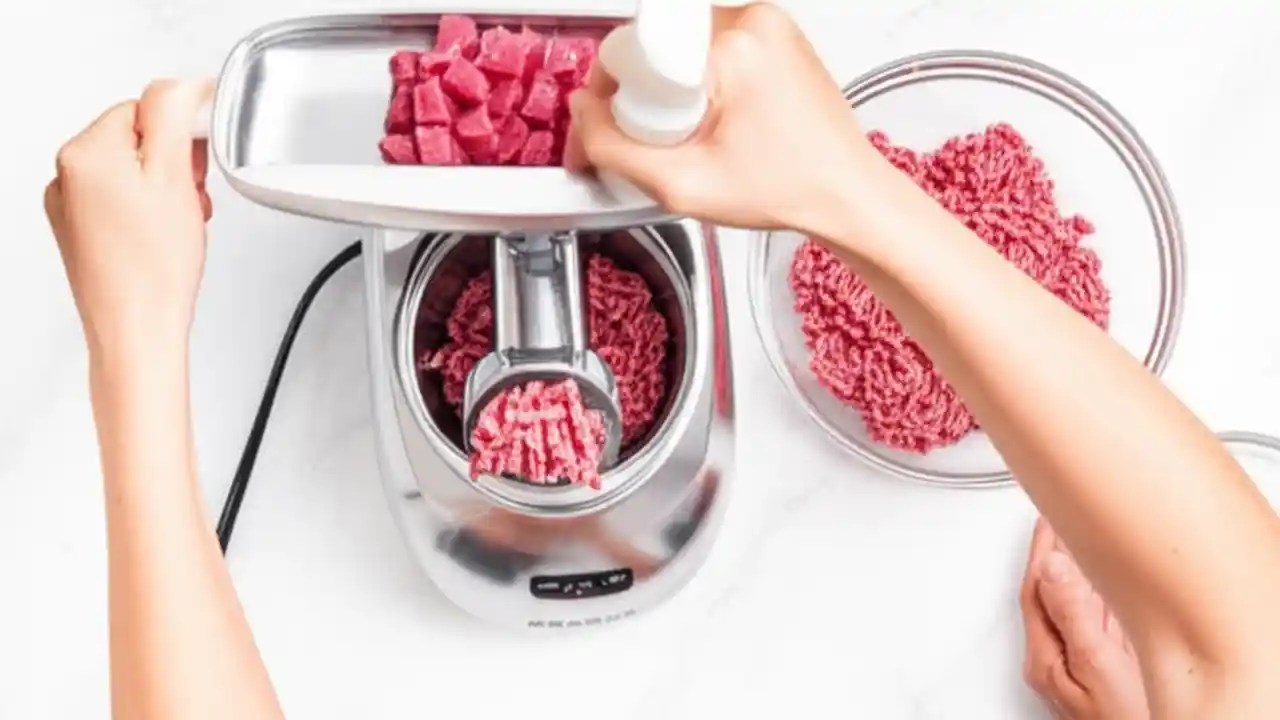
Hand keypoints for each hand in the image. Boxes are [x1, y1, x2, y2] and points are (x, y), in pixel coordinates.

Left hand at [45, 78, 214, 356]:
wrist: (136, 329)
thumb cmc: (154, 268)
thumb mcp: (175, 175)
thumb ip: (174, 115)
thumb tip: (181, 83)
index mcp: (84, 151)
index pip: (146, 109)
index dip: (183, 137)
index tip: (199, 167)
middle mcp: (67, 174)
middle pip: (138, 139)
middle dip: (175, 165)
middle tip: (191, 201)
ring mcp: (70, 205)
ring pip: (133, 171)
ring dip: (166, 189)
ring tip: (178, 224)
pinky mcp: (80, 231)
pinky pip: (122, 201)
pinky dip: (149, 211)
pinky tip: (163, 238)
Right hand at [566, 3, 880, 237]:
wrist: (847, 193)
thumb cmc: (789, 188)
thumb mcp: (683, 185)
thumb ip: (613, 148)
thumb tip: (582, 112)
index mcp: (732, 45)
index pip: (633, 48)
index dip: (610, 94)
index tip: (621, 132)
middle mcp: (752, 20)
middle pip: (656, 46)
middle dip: (643, 97)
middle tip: (668, 144)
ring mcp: (767, 24)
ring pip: (680, 48)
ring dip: (672, 92)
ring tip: (701, 137)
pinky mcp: (774, 35)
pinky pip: (710, 50)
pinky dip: (700, 85)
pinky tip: (718, 125)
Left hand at [1021, 519, 1148, 718]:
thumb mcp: (1098, 663)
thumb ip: (1073, 613)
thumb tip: (1051, 566)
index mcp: (1045, 657)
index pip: (1035, 589)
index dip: (1040, 551)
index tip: (1045, 519)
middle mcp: (1054, 661)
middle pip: (1047, 593)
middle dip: (1052, 555)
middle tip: (1058, 520)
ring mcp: (1075, 667)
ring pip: (1069, 605)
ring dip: (1074, 572)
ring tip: (1076, 540)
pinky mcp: (1098, 672)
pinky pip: (1089, 622)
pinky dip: (1093, 597)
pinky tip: (1101, 586)